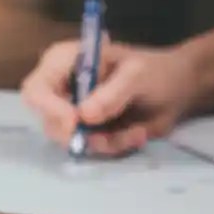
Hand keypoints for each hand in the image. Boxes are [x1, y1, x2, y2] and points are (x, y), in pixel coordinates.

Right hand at [21, 38, 197, 156]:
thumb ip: (112, 93)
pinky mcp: (90, 133)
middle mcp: (62, 90)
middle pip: (49, 122)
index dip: (49, 110)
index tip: (75, 123)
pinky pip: (94, 150)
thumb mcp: (136, 74)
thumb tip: (84, 117)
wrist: (177, 89)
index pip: (36, 90)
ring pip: (73, 141)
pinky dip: (117, 146)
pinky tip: (138, 133)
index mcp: (63, 63)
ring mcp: (75, 114)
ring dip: (107, 142)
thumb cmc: (154, 70)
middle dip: (82, 135)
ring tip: (137, 131)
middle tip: (108, 137)